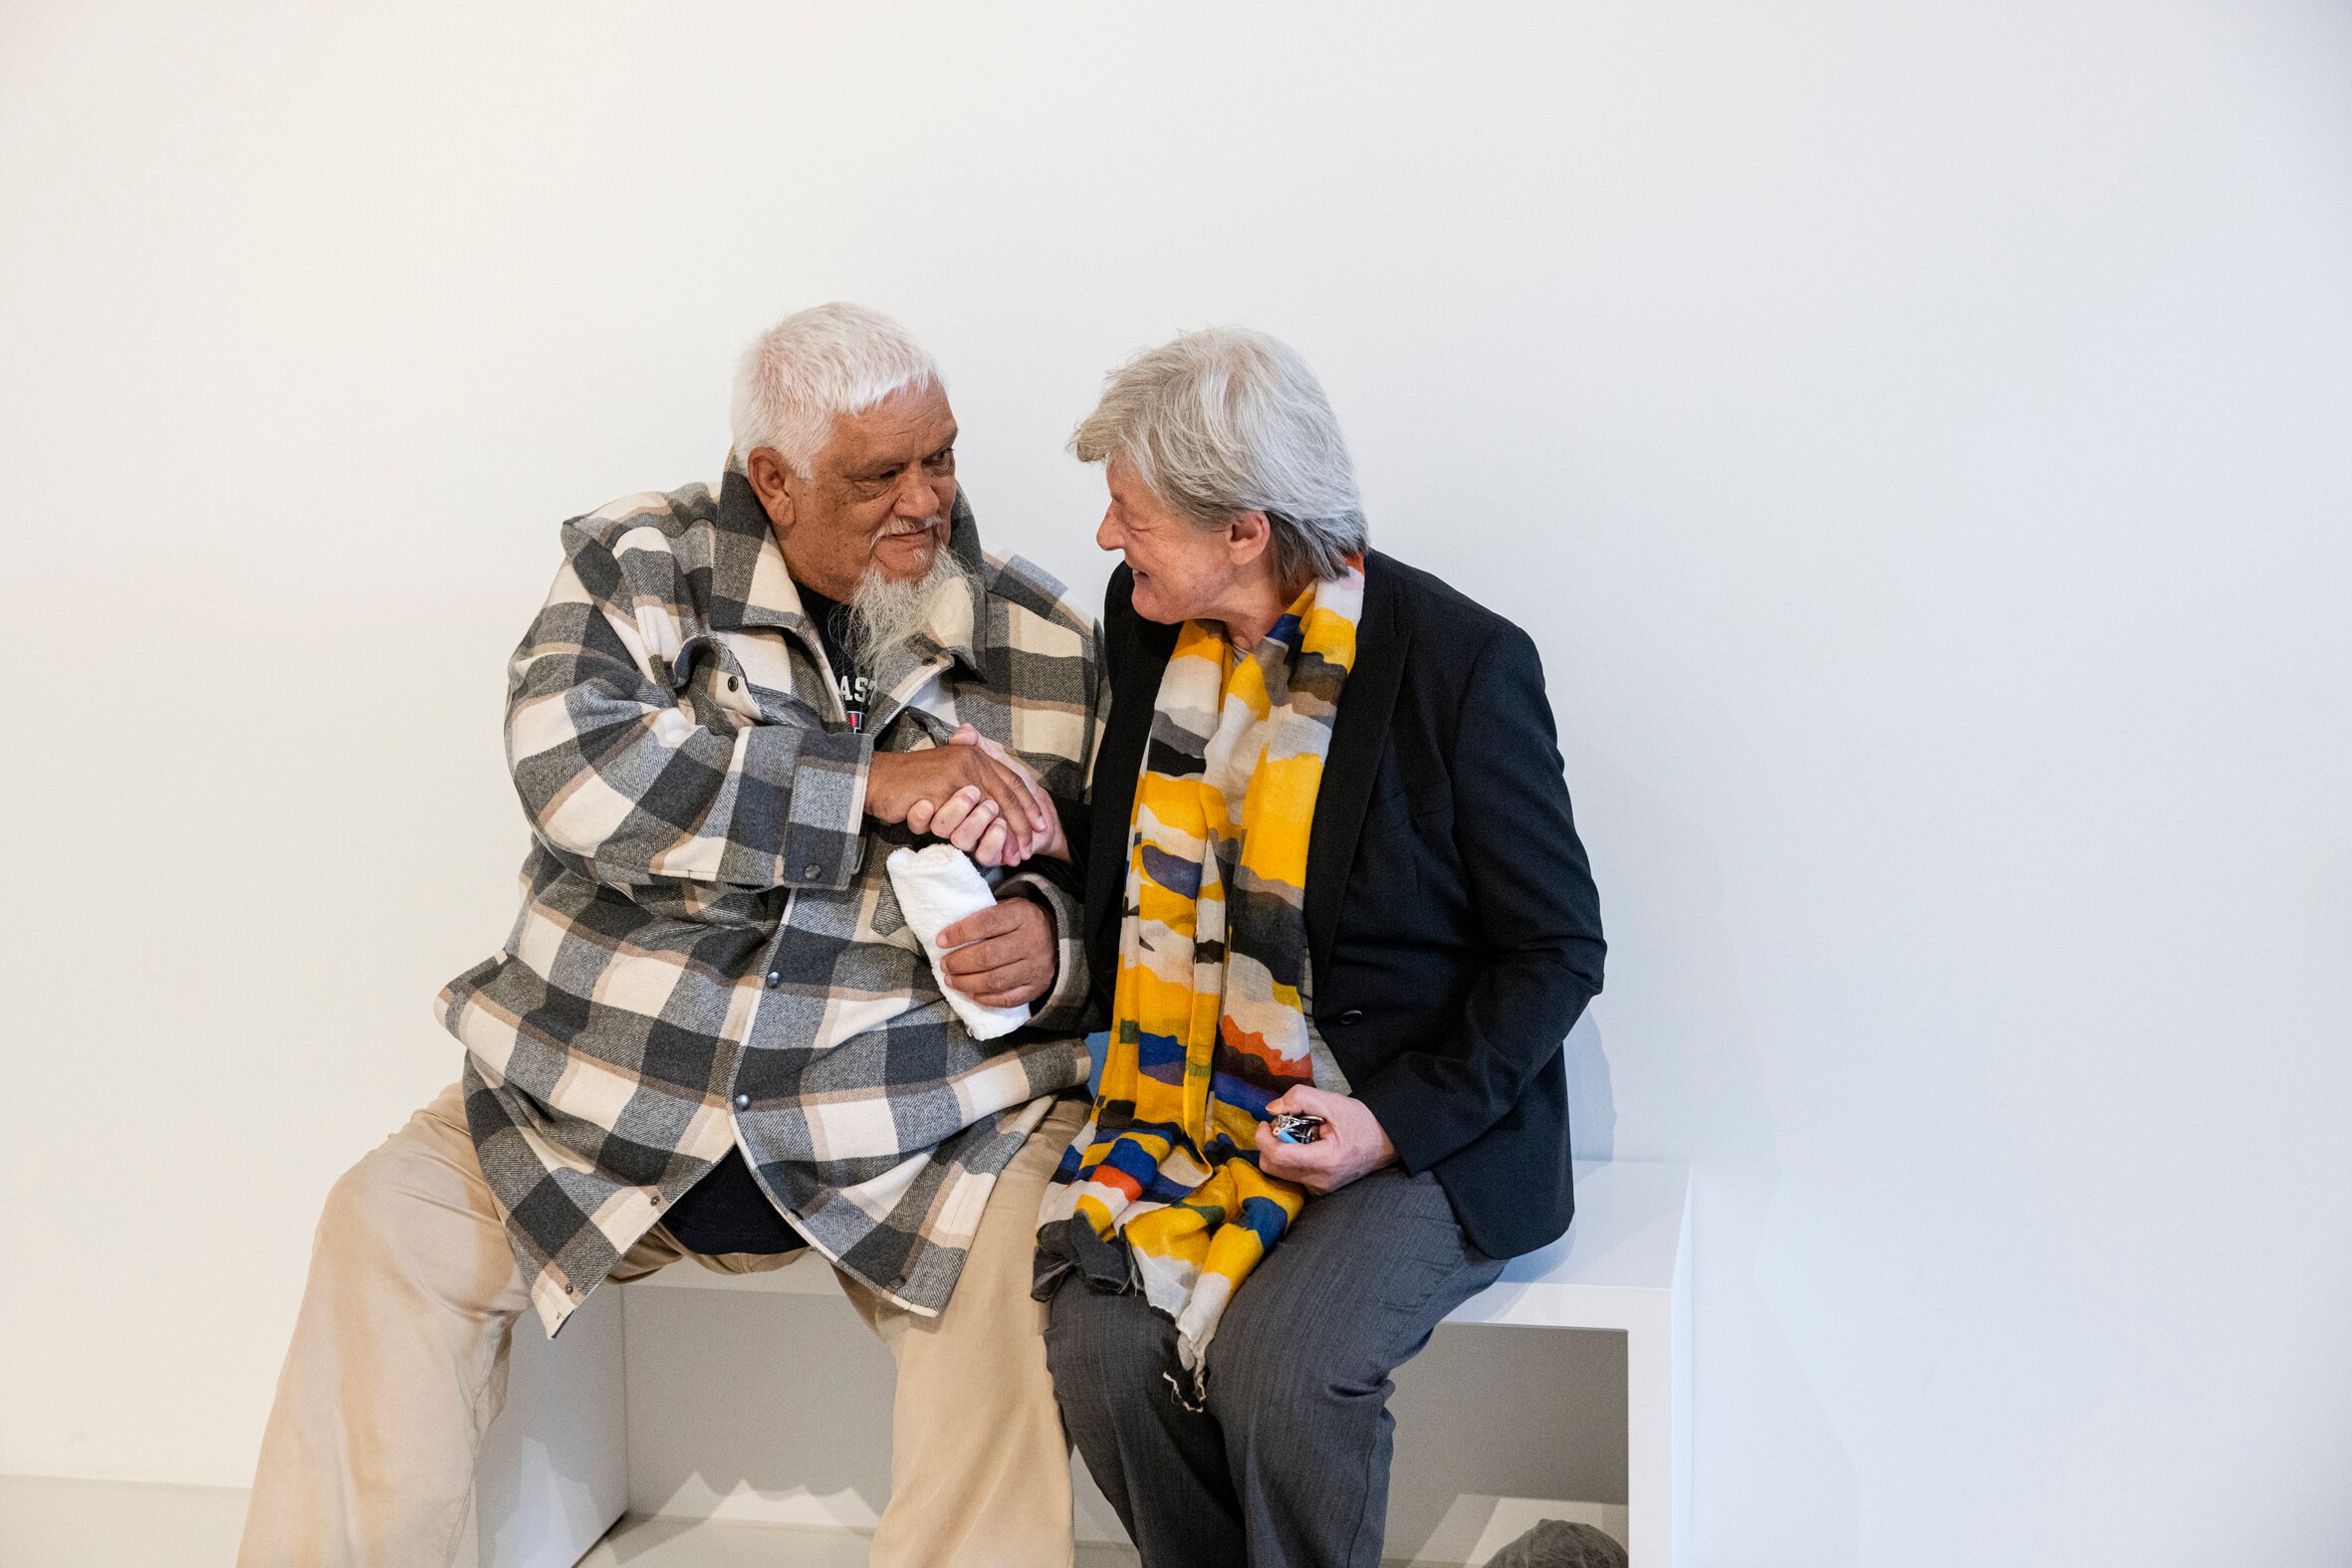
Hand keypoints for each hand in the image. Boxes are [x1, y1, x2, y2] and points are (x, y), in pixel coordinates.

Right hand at [870, 734, 1050, 864]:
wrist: (877, 778)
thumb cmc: (910, 779)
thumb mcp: (948, 774)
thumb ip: (972, 779)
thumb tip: (997, 803)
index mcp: (975, 754)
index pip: (1012, 779)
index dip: (1029, 803)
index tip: (1042, 825)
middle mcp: (970, 760)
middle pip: (1008, 796)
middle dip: (1023, 825)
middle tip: (1032, 847)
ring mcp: (957, 775)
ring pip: (992, 809)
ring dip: (1004, 835)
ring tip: (1014, 854)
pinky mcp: (942, 792)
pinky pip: (968, 820)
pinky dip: (981, 839)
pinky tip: (989, 852)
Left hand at [936, 895, 1056, 1008]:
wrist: (1058, 937)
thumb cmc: (1022, 922)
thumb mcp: (1008, 908)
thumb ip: (984, 917)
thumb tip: (949, 936)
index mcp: (1023, 916)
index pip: (986, 924)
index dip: (960, 934)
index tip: (941, 941)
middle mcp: (1032, 942)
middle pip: (988, 957)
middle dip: (959, 963)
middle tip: (945, 965)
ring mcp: (1036, 967)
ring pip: (995, 981)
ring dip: (967, 983)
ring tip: (951, 980)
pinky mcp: (1037, 987)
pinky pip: (1008, 999)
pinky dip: (985, 999)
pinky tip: (971, 993)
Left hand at [1253, 1086, 1395, 1195]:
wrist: (1384, 1142)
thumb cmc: (1360, 1121)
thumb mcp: (1331, 1101)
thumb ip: (1299, 1099)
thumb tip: (1272, 1109)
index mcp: (1325, 1161)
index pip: (1279, 1156)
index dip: (1264, 1138)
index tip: (1266, 1122)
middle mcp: (1320, 1181)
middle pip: (1273, 1167)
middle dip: (1270, 1143)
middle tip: (1283, 1125)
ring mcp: (1318, 1189)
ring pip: (1279, 1172)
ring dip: (1279, 1150)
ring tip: (1298, 1134)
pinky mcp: (1317, 1190)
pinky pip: (1290, 1175)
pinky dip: (1289, 1159)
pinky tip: (1306, 1146)